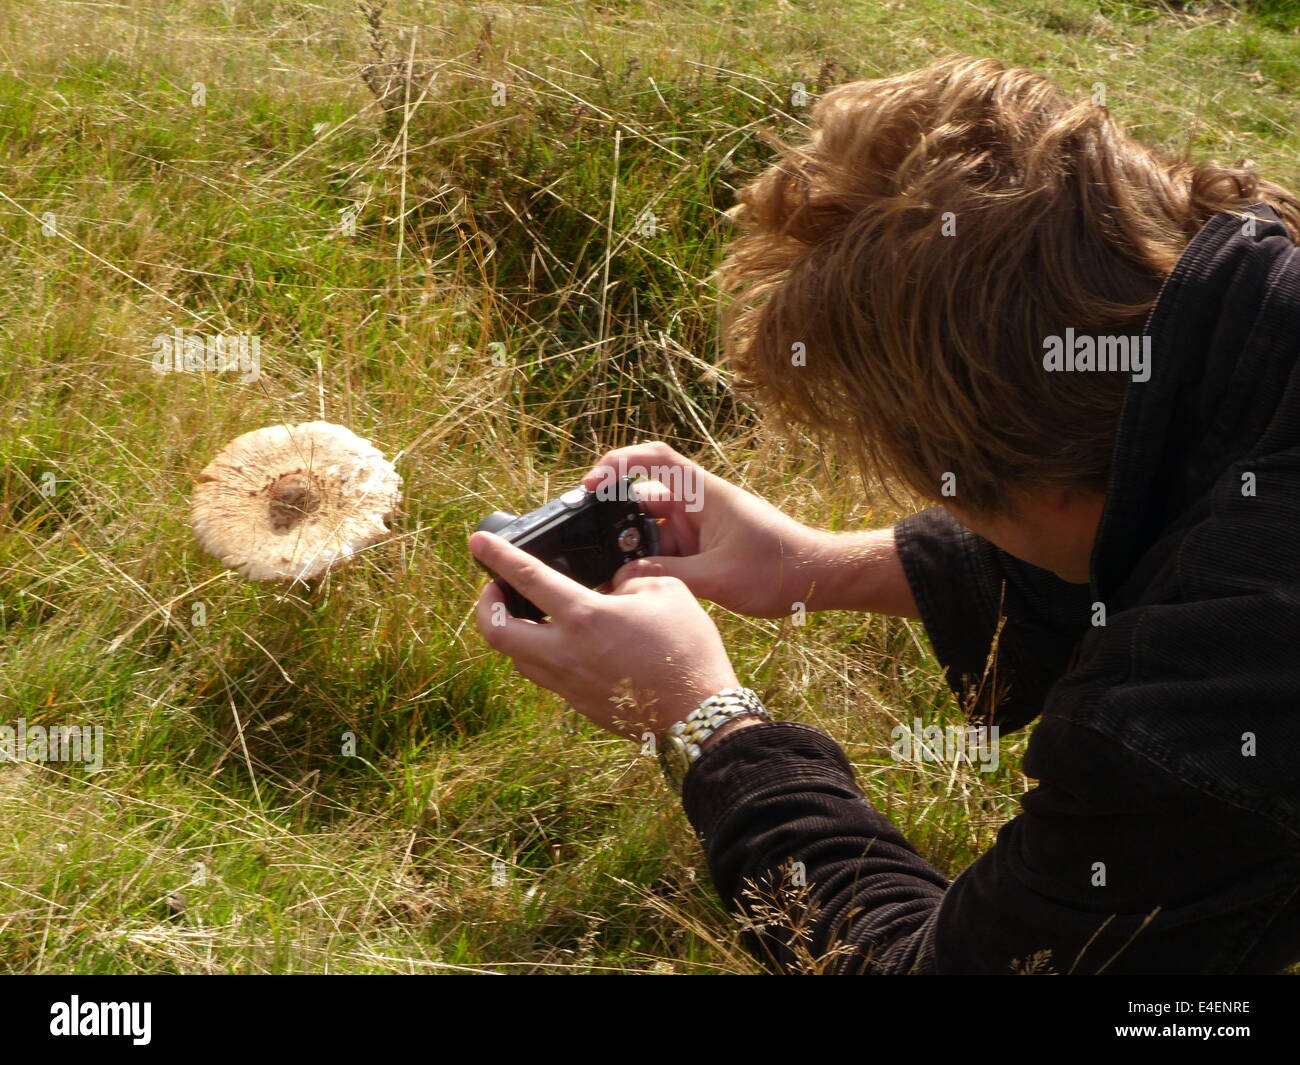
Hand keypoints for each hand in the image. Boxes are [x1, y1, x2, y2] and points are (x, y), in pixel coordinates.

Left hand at [469, 529, 739, 737]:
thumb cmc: (687, 650)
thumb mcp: (666, 591)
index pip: (526, 578)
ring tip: (530, 615)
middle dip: (486, 606)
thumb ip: (630, 578)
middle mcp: (565, 653)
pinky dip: (545, 655)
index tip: (477, 541)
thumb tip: (612, 585)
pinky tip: (569, 645)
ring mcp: (570, 685)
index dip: (497, 556)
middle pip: (496, 632)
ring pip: (519, 658)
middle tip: (494, 589)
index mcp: (584, 617)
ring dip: (514, 633)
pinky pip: (548, 676)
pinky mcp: (581, 705)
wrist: (699, 715)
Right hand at [581, 441, 835, 618]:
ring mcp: (697, 527)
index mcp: (704, 495)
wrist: (818, 578)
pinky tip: (629, 585)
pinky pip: (662, 549)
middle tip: (585, 535)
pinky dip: (645, 563)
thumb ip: (668, 576)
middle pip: (642, 496)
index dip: (618, 463)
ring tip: (603, 568)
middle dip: (612, 512)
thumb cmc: (779, 568)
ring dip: (628, 545)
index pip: (654, 460)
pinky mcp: (700, 549)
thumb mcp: (720, 578)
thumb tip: (621, 580)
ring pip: (649, 528)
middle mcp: (697, 505)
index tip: (591, 483)